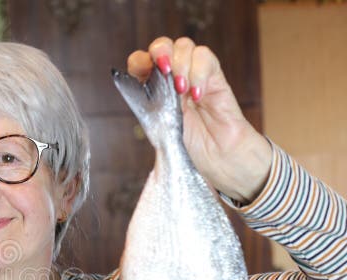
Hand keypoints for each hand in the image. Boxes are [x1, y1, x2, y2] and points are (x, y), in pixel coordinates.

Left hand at [127, 36, 271, 203]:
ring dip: (180, 63)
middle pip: (163, 45)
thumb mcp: (160, 131)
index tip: (140, 71)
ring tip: (181, 90)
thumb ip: (150, 112)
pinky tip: (197, 95)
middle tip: (163, 71)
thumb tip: (138, 93)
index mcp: (153, 90)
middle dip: (160, 52)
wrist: (218, 158)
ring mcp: (194, 75)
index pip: (141, 62)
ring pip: (185, 46)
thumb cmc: (189, 147)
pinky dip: (199, 72)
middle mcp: (172, 78)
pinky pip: (206, 58)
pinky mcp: (215, 77)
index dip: (139, 61)